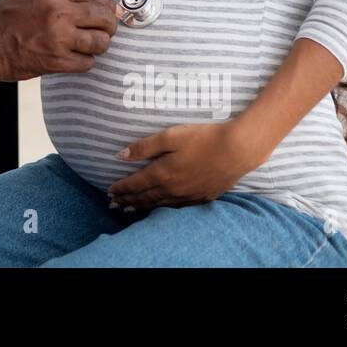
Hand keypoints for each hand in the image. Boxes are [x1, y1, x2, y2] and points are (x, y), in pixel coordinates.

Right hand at [0, 0, 116, 83]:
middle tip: (107, 29)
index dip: (105, 3)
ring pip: (100, 41)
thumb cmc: (4, 20)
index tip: (111, 10)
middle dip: (109, 24)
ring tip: (92, 44)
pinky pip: (88, 62)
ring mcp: (59, 37)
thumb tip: (88, 1)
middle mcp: (58, 11)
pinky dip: (85, 61)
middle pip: (103, 17)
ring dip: (100, 44)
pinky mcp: (58, 60)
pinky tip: (76, 57)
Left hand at [106, 121, 265, 210]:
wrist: (237, 150)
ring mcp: (188, 196)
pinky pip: (176, 208)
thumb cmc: (203, 138)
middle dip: (127, 200)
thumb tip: (120, 156)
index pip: (135, 184)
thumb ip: (144, 146)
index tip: (108, 191)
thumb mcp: (170, 136)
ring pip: (159, 205)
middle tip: (113, 205)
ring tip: (129, 209)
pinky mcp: (202, 197)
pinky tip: (160, 208)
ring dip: (142, 207)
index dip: (120, 188)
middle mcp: (173, 189)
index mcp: (162, 174)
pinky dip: (162, 209)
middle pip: (144, 197)